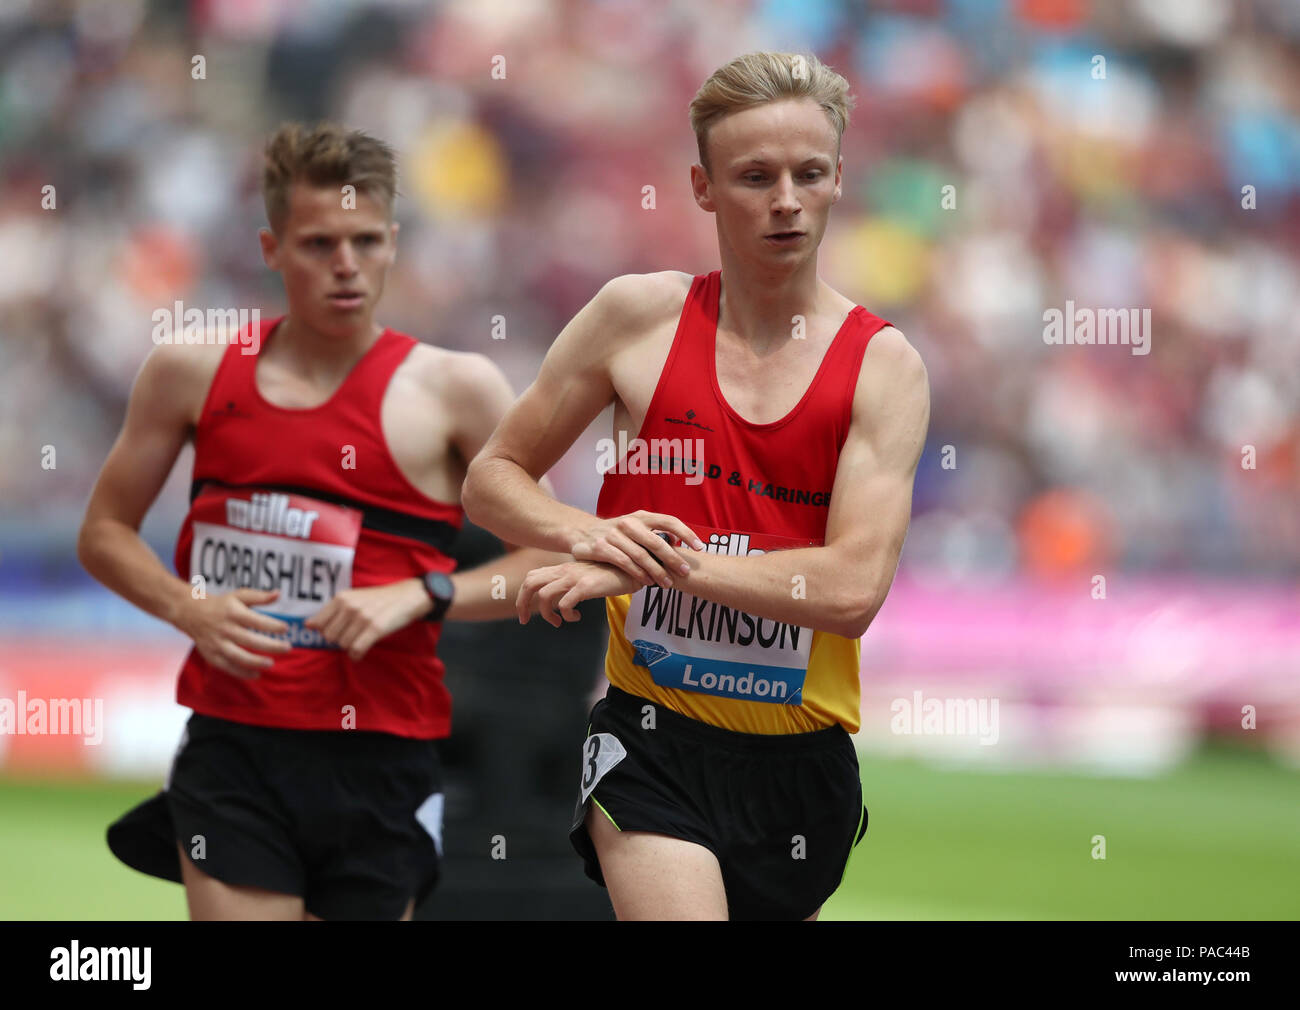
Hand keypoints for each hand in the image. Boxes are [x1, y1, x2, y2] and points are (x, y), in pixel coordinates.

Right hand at [175, 588, 291, 679]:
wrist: (191, 613)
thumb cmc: (222, 605)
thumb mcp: (239, 596)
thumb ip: (259, 597)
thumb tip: (278, 594)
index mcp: (233, 613)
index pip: (255, 620)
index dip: (271, 625)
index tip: (286, 628)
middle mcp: (224, 629)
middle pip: (249, 640)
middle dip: (270, 646)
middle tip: (288, 648)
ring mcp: (217, 643)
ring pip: (237, 656)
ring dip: (255, 662)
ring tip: (271, 664)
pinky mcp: (211, 655)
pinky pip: (227, 667)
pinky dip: (241, 673)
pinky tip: (257, 674)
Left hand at [305, 579, 430, 660]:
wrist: (408, 596)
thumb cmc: (379, 599)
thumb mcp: (353, 598)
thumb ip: (331, 611)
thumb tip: (308, 625)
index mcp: (341, 598)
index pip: (319, 625)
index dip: (328, 632)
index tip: (340, 631)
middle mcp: (349, 606)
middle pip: (330, 637)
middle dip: (339, 640)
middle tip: (353, 636)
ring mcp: (362, 617)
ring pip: (343, 645)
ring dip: (350, 647)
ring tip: (360, 640)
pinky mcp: (375, 629)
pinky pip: (356, 650)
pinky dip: (356, 655)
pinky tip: (361, 652)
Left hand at [516, 561, 643, 627]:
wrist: (633, 569)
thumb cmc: (611, 576)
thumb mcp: (585, 577)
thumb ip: (571, 583)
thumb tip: (558, 600)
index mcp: (563, 569)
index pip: (532, 577)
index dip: (523, 595)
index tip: (524, 613)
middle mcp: (565, 570)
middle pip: (530, 583)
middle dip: (522, 604)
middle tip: (525, 621)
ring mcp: (575, 577)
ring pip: (544, 596)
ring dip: (546, 614)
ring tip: (558, 622)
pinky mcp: (585, 586)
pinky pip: (564, 604)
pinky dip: (566, 615)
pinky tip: (576, 617)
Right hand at [568, 511, 703, 588]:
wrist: (580, 533)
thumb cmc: (615, 533)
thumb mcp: (634, 527)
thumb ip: (653, 533)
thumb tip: (678, 542)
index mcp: (641, 516)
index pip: (668, 520)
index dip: (686, 533)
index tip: (699, 547)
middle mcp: (629, 522)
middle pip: (657, 541)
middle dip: (673, 559)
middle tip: (685, 572)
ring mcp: (614, 534)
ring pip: (641, 555)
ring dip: (656, 571)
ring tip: (667, 583)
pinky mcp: (601, 547)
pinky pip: (624, 562)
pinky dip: (637, 573)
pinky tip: (647, 582)